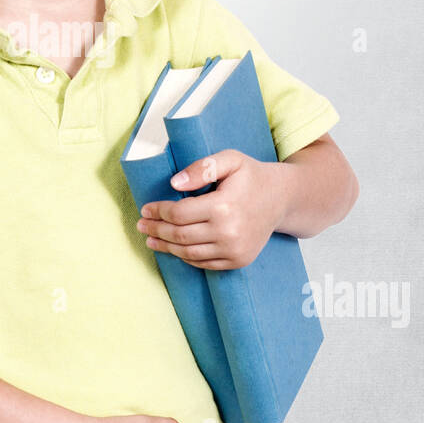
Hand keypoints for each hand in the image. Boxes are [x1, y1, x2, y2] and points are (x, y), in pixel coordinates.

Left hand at [136, 149, 285, 269]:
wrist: (282, 198)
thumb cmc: (251, 176)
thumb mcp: (230, 160)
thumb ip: (201, 167)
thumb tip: (174, 184)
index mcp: (223, 206)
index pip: (178, 213)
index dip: (158, 211)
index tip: (145, 209)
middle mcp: (229, 232)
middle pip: (179, 235)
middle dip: (156, 230)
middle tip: (141, 225)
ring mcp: (234, 250)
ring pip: (188, 253)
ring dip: (166, 247)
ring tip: (151, 240)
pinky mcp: (238, 260)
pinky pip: (204, 263)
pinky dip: (185, 257)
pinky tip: (174, 249)